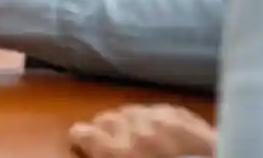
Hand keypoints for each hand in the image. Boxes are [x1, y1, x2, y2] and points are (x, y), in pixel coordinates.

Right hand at [69, 105, 215, 157]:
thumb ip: (111, 155)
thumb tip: (100, 149)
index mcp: (118, 152)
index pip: (84, 133)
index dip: (81, 137)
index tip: (81, 141)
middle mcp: (135, 129)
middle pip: (107, 118)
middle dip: (106, 129)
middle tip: (111, 142)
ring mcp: (159, 118)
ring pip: (132, 110)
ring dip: (130, 121)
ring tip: (137, 135)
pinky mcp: (181, 113)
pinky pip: (158, 110)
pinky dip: (154, 118)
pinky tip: (160, 129)